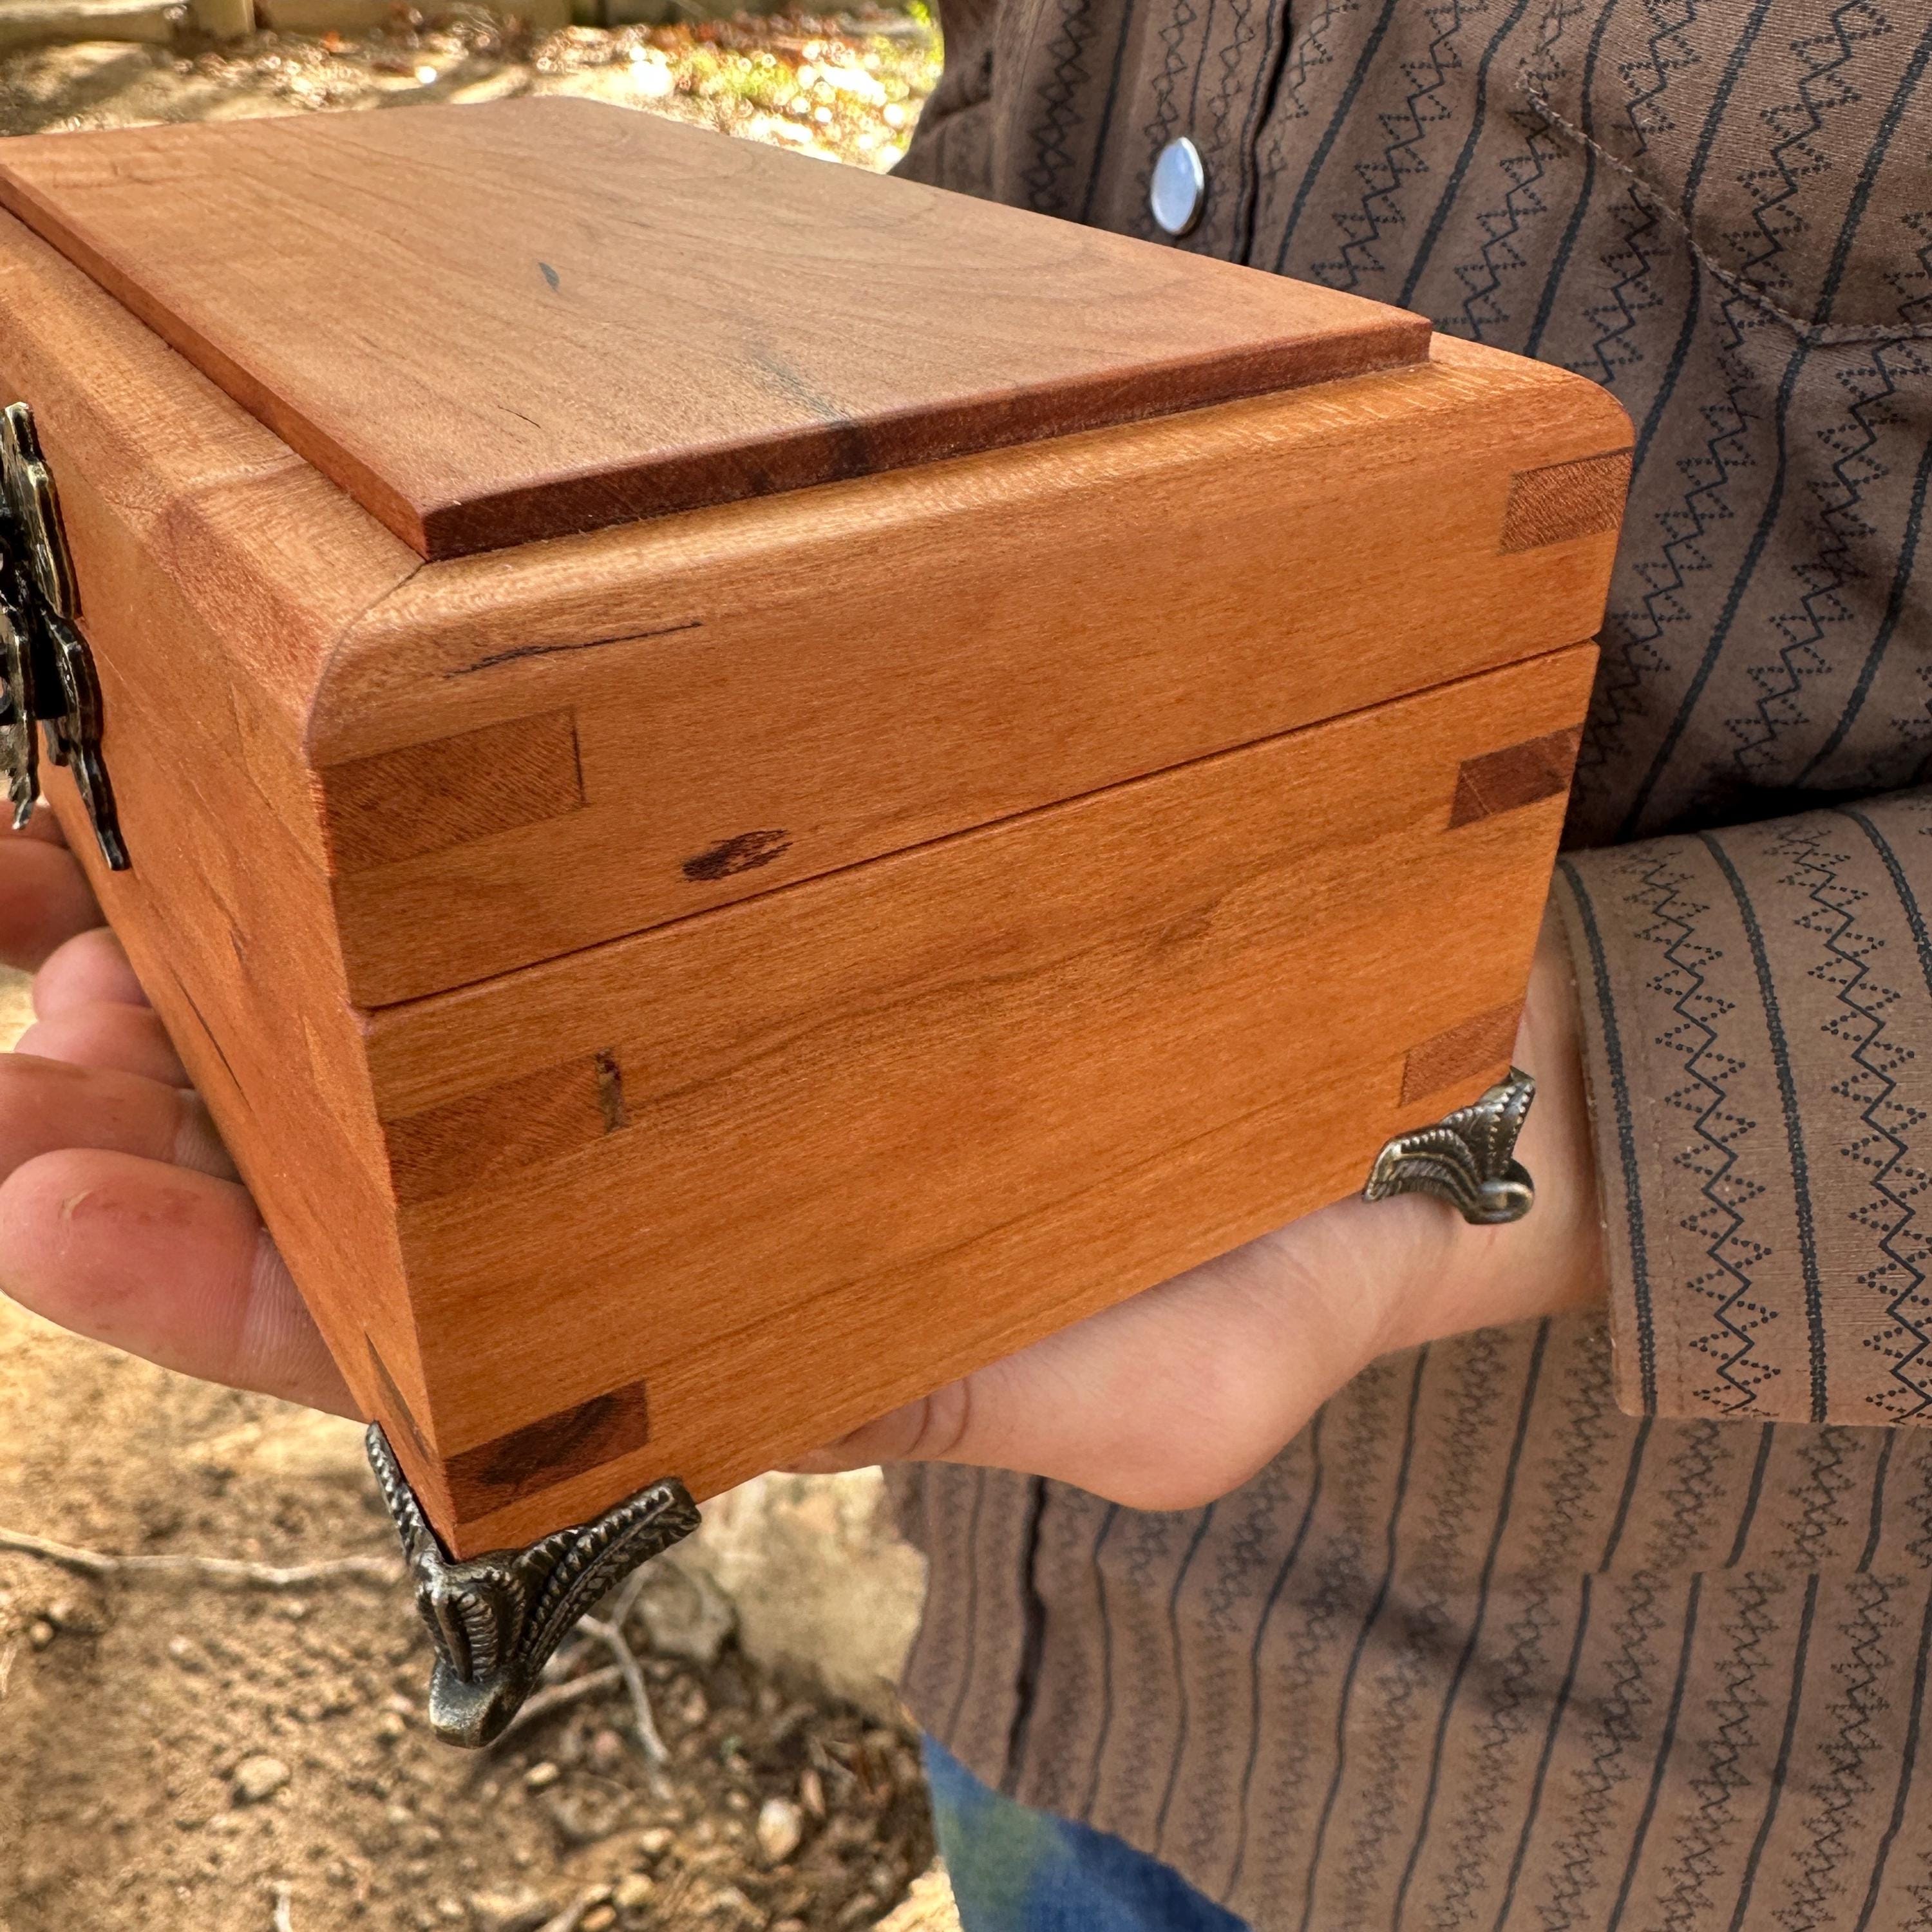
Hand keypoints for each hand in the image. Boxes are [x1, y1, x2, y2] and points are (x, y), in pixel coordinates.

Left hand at [0, 809, 1604, 1508]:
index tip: (52, 1216)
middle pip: (400, 1152)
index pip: (455, 1339)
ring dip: (263, 939)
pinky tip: (331, 747)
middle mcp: (724, 1153)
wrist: (1456, 1053)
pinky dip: (450, 803)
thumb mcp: (1159, 1380)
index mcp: (765, 1314)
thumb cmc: (1316, 1232)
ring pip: (457, 990)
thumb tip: (776, 1402)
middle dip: (191, 1102)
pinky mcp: (831, 852)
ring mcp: (764, 995)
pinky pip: (605, 832)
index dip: (242, 1293)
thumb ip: (962, 1402)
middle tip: (44, 1018)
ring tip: (95, 884)